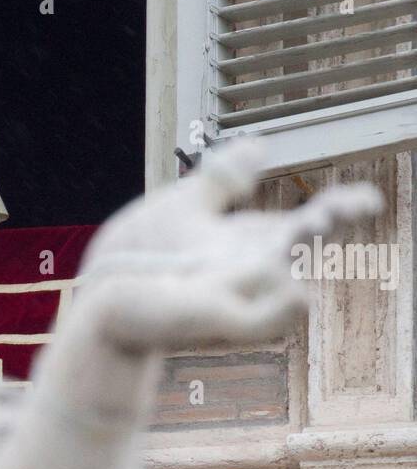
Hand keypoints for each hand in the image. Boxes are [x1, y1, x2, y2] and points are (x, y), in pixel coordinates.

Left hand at [79, 138, 381, 353]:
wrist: (101, 297)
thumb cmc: (143, 257)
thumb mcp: (188, 205)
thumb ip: (225, 178)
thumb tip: (262, 144)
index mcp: (250, 241)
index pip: (310, 223)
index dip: (343, 210)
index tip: (368, 200)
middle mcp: (251, 271)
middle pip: (305, 249)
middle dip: (323, 227)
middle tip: (333, 210)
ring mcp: (237, 299)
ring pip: (291, 286)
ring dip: (303, 260)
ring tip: (315, 227)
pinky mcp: (217, 325)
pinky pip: (263, 323)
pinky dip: (283, 311)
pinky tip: (301, 293)